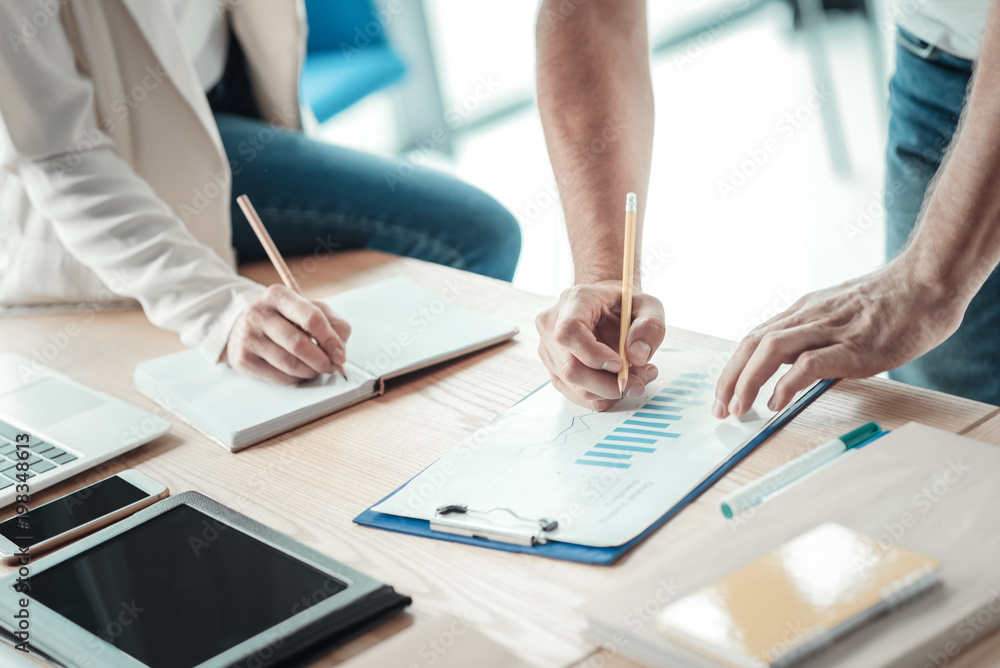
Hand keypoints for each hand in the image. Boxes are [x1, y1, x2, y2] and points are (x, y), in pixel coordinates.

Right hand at [224, 285, 350, 384]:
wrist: (243, 326)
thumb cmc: (283, 318)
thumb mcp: (309, 308)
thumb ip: (332, 323)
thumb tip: (340, 350)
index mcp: (278, 296)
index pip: (311, 318)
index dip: (330, 340)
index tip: (340, 354)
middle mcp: (259, 314)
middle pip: (299, 344)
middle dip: (322, 360)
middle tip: (330, 366)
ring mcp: (249, 338)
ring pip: (290, 364)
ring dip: (311, 371)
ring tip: (316, 368)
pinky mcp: (244, 360)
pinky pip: (280, 377)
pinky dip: (297, 378)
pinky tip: (299, 371)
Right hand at [536, 281, 665, 410]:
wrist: (607, 307)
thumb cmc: (624, 304)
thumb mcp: (648, 305)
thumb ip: (650, 327)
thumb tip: (637, 357)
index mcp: (573, 302)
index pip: (569, 332)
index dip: (593, 354)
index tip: (619, 363)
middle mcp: (552, 327)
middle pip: (570, 369)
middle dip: (608, 384)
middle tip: (638, 382)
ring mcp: (550, 352)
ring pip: (575, 387)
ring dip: (610, 392)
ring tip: (637, 378)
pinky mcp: (556, 371)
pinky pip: (578, 395)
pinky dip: (604, 396)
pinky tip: (621, 382)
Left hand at [713, 257, 966, 418]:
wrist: (930, 282)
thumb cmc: (895, 303)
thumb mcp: (844, 314)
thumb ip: (821, 336)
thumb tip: (804, 369)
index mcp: (805, 310)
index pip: (755, 337)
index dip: (733, 367)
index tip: (723, 394)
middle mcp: (809, 316)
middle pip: (752, 342)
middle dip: (729, 377)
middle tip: (720, 408)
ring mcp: (830, 329)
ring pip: (770, 349)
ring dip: (747, 381)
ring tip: (738, 409)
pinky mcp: (853, 346)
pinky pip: (808, 363)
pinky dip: (786, 384)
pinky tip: (777, 403)